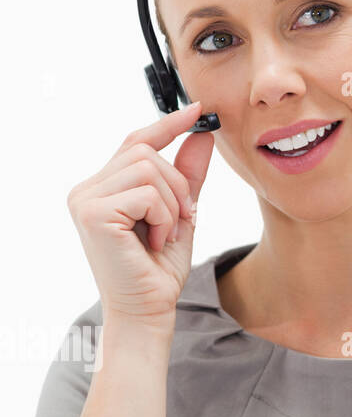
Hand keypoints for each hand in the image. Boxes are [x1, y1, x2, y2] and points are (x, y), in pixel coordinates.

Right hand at [66, 100, 215, 330]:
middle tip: (183, 218)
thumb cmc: (159, 265)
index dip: (167, 124)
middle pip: (146, 153)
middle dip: (178, 184)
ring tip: (166, 233)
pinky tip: (156, 242)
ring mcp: (85, 200)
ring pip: (149, 169)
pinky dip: (165, 218)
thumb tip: (202, 134)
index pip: (135, 141)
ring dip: (173, 203)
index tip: (197, 109)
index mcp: (103, 186)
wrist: (149, 307)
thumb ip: (188, 173)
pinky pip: (148, 194)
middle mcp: (86, 189)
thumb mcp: (181, 211)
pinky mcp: (93, 214)